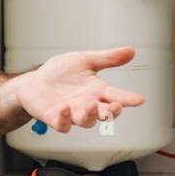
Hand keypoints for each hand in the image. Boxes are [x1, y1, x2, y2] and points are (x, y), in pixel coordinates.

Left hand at [10, 47, 144, 132]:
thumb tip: (131, 51)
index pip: (116, 96)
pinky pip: (62, 124)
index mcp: (97, 91)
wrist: (35, 82)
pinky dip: (65, 118)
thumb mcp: (85, 60)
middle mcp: (87, 105)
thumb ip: (107, 58)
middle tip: (115, 107)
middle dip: (111, 112)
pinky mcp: (55, 119)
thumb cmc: (60, 73)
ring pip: (86, 121)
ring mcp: (72, 114)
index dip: (128, 98)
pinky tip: (65, 108)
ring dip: (90, 114)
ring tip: (91, 104)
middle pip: (104, 114)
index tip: (139, 99)